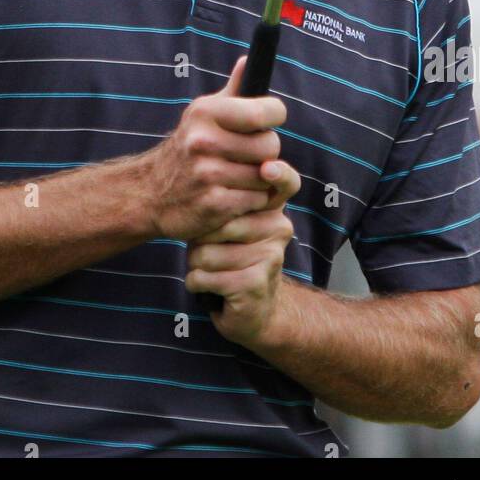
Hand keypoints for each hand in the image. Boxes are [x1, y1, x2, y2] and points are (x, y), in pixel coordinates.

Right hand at [146, 55, 285, 240]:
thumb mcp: (204, 113)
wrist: (151, 192)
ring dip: (260, 180)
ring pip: (266, 176)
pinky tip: (234, 196)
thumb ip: (234, 89)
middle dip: (265, 153)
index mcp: (206, 112)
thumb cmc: (190, 146)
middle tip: (248, 155)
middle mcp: (203, 141)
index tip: (268, 122)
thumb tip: (249, 59)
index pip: (264, 111)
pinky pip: (256, 201)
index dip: (274, 116)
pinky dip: (251, 201)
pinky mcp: (212, 206)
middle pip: (270, 146)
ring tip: (240, 177)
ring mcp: (207, 175)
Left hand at [185, 160, 300, 344]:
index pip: (283, 183)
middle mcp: (278, 228)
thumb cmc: (232, 259)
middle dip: (199, 241)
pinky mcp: (255, 283)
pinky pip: (204, 277)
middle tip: (211, 252)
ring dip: (196, 266)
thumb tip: (206, 180)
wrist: (255, 312)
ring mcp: (270, 256)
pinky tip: (208, 287)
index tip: (267, 168)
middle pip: (217, 222)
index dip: (278, 174)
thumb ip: (227, 200)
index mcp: (273, 209)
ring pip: (205, 253)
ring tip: (211, 271)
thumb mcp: (231, 224)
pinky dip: (196, 284)